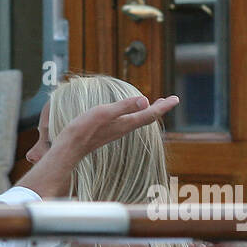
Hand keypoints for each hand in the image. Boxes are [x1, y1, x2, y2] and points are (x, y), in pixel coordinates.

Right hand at [18, 95, 179, 199]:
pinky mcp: (108, 131)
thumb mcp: (104, 113)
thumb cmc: (84, 129)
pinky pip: (129, 122)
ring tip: (157, 104)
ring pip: (139, 120)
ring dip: (149, 111)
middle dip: (160, 108)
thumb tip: (145, 100)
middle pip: (147, 117)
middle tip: (171, 100)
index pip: (150, 114)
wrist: (69, 148)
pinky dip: (137, 114)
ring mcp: (116, 131)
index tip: (176, 99)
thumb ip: (124, 107)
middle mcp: (124, 128)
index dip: (164, 106)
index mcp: (126, 123)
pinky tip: (133, 112)